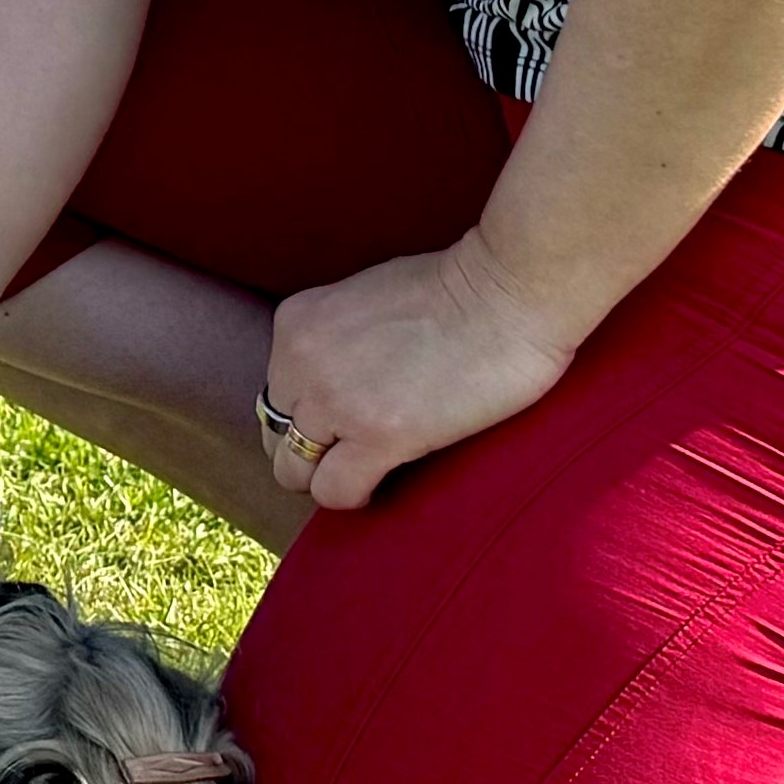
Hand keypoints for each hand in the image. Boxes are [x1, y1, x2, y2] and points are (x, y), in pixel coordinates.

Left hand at [258, 238, 581, 511]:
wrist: (506, 292)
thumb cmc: (455, 287)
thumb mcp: (364, 296)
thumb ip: (335, 336)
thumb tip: (335, 376)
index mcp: (297, 323)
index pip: (277, 393)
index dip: (308, 414)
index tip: (340, 422)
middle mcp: (302, 362)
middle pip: (277, 436)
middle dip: (311, 449)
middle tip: (354, 450)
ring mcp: (336, 401)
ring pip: (295, 472)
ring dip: (328, 477)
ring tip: (369, 468)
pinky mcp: (380, 436)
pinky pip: (336, 492)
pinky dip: (356, 495)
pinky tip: (383, 482)